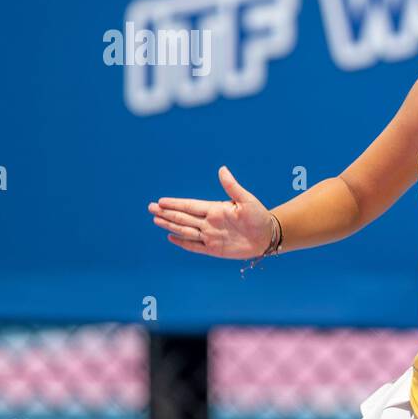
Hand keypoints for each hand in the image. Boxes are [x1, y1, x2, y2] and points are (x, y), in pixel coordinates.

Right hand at [148, 166, 272, 258]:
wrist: (268, 235)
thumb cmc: (259, 216)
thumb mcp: (246, 200)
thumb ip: (232, 187)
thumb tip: (222, 169)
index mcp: (215, 209)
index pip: (190, 206)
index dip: (175, 204)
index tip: (160, 201)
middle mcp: (209, 222)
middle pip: (183, 217)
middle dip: (166, 213)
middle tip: (150, 208)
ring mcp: (211, 236)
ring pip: (185, 230)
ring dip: (170, 225)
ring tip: (156, 220)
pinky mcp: (214, 249)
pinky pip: (194, 246)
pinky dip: (182, 242)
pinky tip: (171, 236)